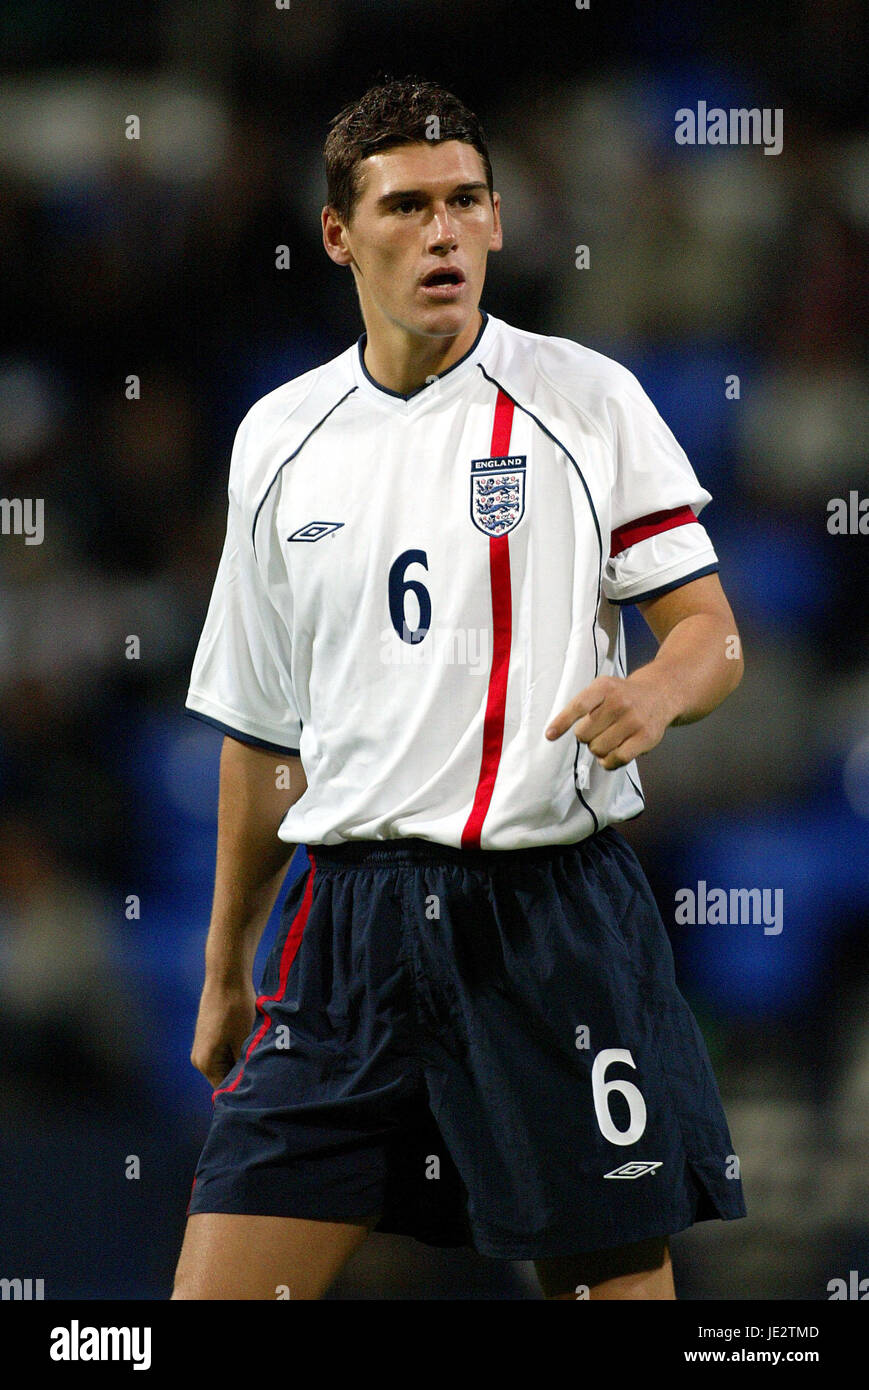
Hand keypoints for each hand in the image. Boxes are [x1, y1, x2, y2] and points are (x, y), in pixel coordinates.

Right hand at [190, 975, 256, 1088]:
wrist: (227, 977)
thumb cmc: (237, 1008)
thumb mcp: (244, 1041)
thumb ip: (244, 1067)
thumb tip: (250, 1085)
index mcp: (205, 1064)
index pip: (225, 1089)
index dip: (243, 1089)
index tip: (261, 1085)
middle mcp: (199, 1059)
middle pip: (225, 1077)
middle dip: (243, 1073)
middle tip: (263, 1066)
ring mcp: (202, 1046)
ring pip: (227, 1063)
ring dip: (241, 1059)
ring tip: (256, 1049)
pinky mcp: (208, 1036)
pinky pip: (225, 1051)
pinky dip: (237, 1048)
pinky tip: (249, 1038)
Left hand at [544, 670, 674, 769]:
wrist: (660, 694)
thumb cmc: (624, 695)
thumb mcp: (603, 688)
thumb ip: (583, 705)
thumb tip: (555, 733)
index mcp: (604, 687)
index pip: (578, 706)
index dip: (562, 722)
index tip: (550, 735)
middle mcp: (620, 702)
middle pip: (584, 734)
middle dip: (586, 736)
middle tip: (597, 730)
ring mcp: (634, 720)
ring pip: (598, 749)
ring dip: (597, 749)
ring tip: (607, 739)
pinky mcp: (646, 737)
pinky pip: (617, 759)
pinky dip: (608, 762)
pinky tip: (610, 755)